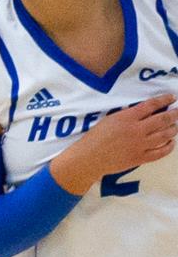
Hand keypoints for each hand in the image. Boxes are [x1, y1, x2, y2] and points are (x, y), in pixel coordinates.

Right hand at [52, 93, 177, 189]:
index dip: (164, 99)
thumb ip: (128, 115)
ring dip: (173, 129)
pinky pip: (161, 152)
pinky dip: (169, 147)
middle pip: (163, 119)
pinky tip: (171, 143)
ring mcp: (140, 145)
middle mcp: (137, 130)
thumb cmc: (95, 138)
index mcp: (127, 118)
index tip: (172, 97)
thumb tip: (145, 113)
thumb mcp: (109, 120)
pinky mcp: (140, 158)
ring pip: (165, 135)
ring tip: (175, 127)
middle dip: (174, 114)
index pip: (151, 105)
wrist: (88, 159)